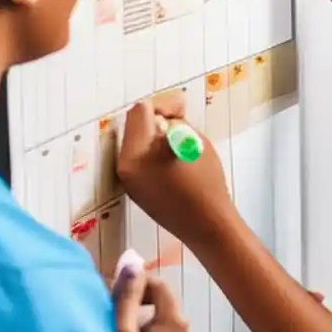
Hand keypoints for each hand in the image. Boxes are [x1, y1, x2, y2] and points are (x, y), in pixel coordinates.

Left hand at [117, 92, 233, 245]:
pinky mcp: (137, 189)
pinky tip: (175, 158)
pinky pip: (141, 159)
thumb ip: (176, 124)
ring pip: (137, 142)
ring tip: (181, 139)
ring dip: (156, 135)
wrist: (207, 226)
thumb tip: (165, 119)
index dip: (164, 104)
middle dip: (157, 118)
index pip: (141, 112)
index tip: (182, 108)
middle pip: (135, 127)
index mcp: (135, 155)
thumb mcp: (194, 141)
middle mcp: (125, 167)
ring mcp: (129, 180)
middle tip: (182, 119)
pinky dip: (155, 151)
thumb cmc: (206, 183)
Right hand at [117, 270, 195, 331]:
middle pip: (164, 305)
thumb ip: (127, 297)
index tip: (118, 292)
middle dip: (140, 305)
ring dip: (146, 325)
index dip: (138, 284)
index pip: (160, 284)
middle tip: (116, 317)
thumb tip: (131, 263)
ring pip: (165, 326)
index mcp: (175, 320)